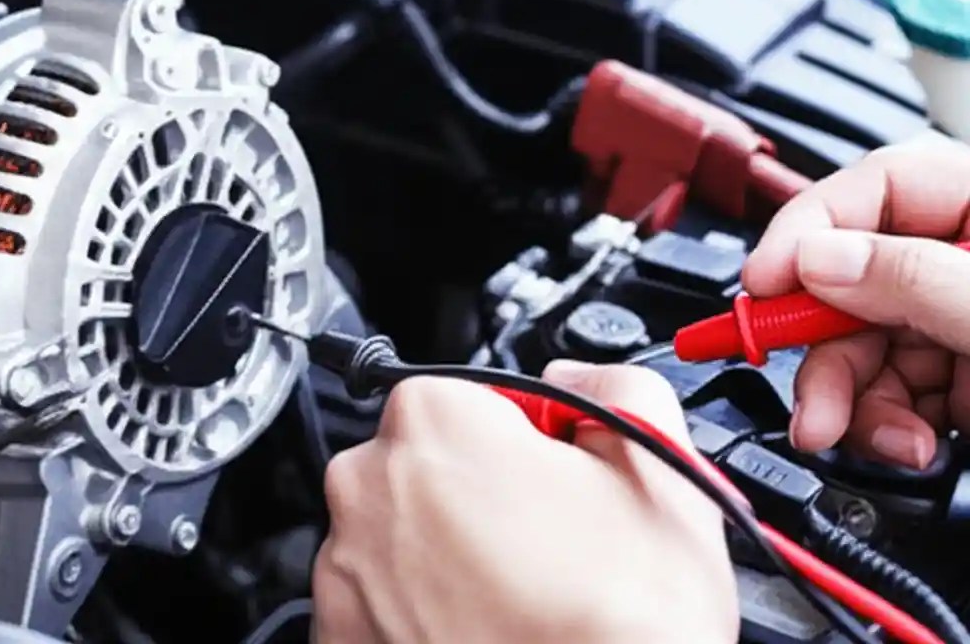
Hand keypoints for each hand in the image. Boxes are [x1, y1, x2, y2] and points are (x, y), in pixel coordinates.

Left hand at [312, 363, 737, 643]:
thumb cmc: (621, 622)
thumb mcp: (660, 467)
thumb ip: (613, 385)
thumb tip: (574, 379)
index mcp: (432, 422)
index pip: (474, 396)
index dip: (528, 438)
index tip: (557, 477)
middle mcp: (365, 490)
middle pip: (429, 465)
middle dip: (481, 492)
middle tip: (549, 547)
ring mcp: (342, 573)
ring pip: (403, 537)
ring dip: (449, 556)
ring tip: (520, 602)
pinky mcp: (336, 639)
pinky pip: (380, 604)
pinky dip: (420, 615)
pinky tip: (484, 632)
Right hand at [744, 137, 969, 468]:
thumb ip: (913, 278)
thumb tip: (818, 259)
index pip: (879, 187)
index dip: (809, 230)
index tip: (764, 281)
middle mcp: (967, 259)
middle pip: (856, 284)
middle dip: (827, 352)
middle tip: (810, 399)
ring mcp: (965, 321)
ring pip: (866, 348)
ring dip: (855, 403)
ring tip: (880, 440)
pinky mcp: (967, 380)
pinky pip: (896, 394)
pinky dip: (890, 426)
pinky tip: (916, 446)